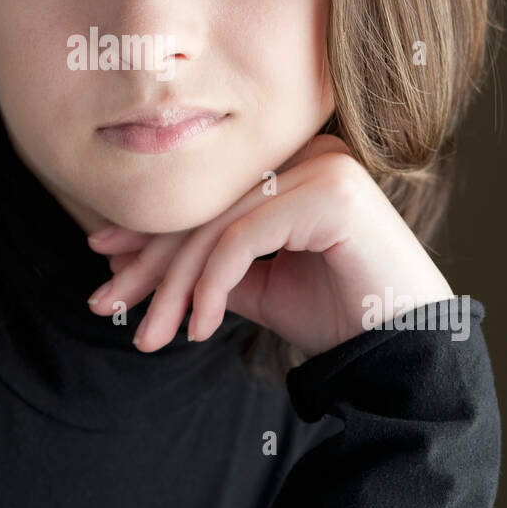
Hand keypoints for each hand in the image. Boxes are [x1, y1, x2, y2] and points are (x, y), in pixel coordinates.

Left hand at [85, 134, 453, 355]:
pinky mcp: (330, 194)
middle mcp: (308, 152)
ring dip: (173, 286)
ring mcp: (323, 167)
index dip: (151, 231)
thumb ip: (205, 261)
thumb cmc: (336, 315)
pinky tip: (198, 327)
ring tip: (148, 336)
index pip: (207, 196)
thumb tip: (123, 250)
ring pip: (218, 224)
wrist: (403, 354)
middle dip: (149, 261)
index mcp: (293, 163)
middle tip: (104, 305)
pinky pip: (244, 237)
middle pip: (206, 206)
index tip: (103, 262)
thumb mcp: (256, 284)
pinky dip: (212, 285)